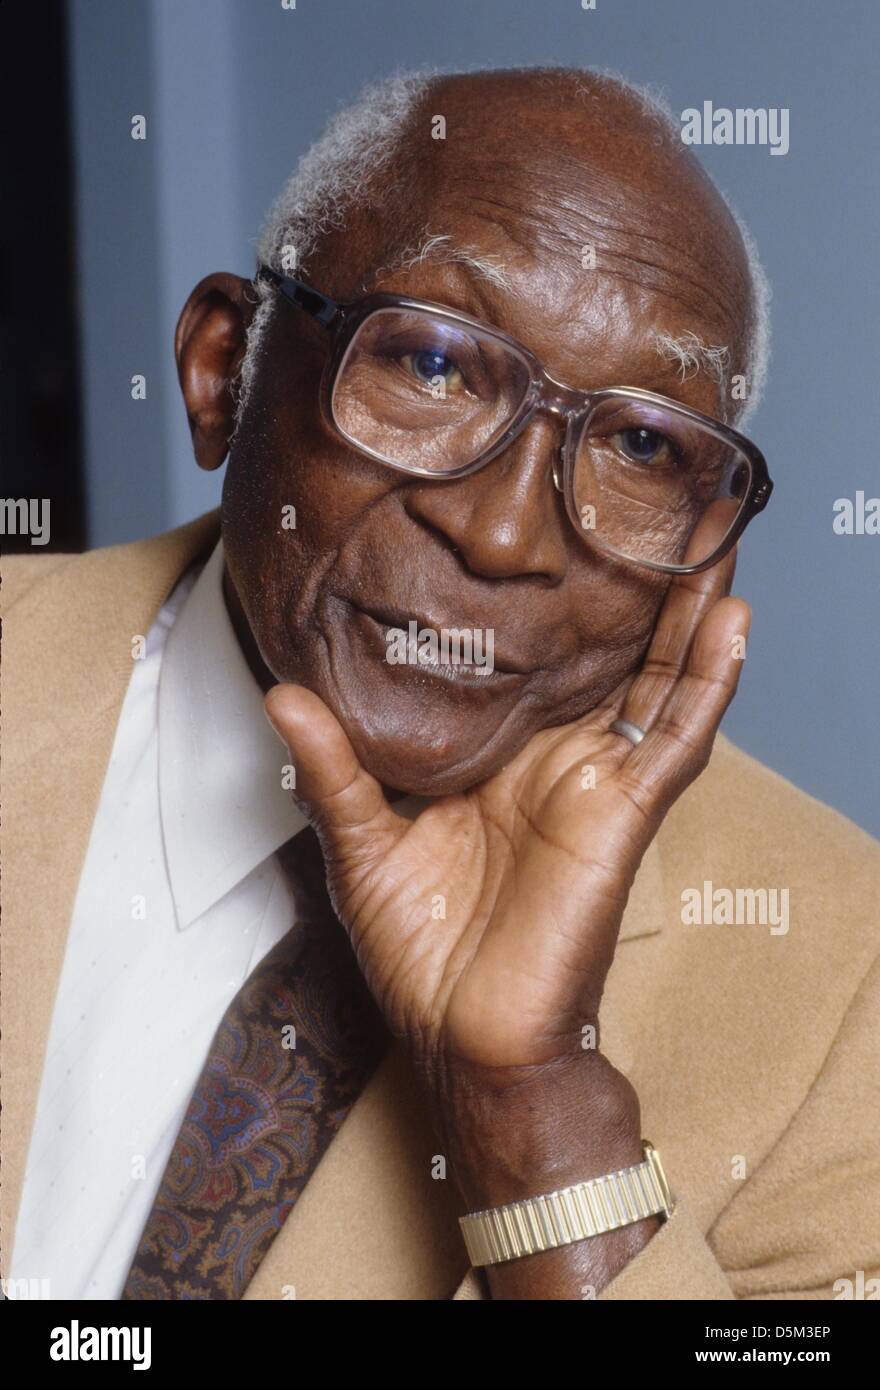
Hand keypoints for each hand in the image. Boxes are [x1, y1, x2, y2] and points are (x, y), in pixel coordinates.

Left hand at [265, 553, 749, 1292]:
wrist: (466, 1039)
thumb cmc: (420, 953)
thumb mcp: (362, 846)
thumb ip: (331, 768)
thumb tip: (281, 693)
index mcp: (493, 757)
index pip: (523, 662)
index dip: (534, 602)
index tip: (531, 529)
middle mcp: (551, 757)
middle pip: (600, 654)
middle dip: (622, 584)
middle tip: (635, 499)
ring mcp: (593, 779)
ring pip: (655, 677)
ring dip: (685, 608)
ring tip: (707, 529)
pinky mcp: (623, 812)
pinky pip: (678, 736)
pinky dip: (709, 677)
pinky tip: (730, 618)